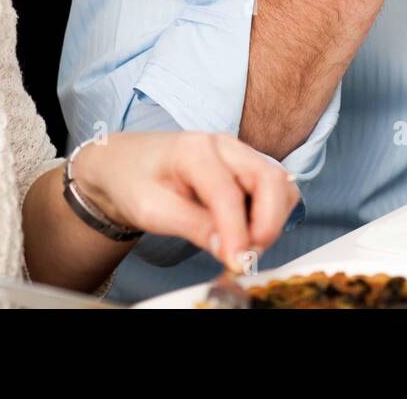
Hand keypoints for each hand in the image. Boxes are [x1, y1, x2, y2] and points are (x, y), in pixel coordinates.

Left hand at [71, 132, 300, 271]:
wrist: (126, 164)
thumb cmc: (134, 182)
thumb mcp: (151, 210)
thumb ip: (193, 227)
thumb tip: (231, 251)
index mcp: (195, 150)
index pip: (228, 193)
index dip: (237, 232)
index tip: (238, 263)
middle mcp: (225, 145)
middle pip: (270, 179)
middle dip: (268, 223)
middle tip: (247, 256)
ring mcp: (240, 153)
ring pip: (280, 183)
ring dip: (273, 219)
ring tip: (244, 245)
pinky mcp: (247, 166)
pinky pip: (274, 189)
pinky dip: (270, 214)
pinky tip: (245, 231)